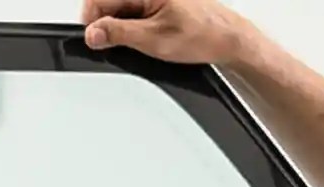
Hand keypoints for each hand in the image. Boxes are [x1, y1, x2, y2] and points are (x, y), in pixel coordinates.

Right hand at [81, 0, 256, 65]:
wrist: (231, 40)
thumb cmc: (203, 35)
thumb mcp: (154, 39)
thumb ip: (118, 34)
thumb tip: (92, 33)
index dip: (93, 21)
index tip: (95, 40)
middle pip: (110, 3)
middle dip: (110, 25)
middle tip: (122, 46)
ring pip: (124, 9)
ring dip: (125, 28)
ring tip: (146, 42)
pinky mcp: (161, 3)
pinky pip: (138, 12)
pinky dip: (138, 27)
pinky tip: (152, 38)